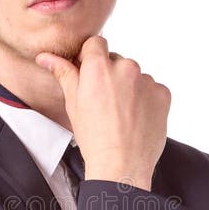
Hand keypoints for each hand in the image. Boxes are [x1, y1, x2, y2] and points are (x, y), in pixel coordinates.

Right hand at [35, 36, 170, 190]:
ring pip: (135, 76)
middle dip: (110, 75)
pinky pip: (152, 89)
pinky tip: (137, 118)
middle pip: (116, 60)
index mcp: (99, 67)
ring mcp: (147, 80)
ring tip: (122, 115)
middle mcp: (126, 67)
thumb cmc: (93, 137)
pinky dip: (146, 99)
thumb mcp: (73, 104)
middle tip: (105, 103)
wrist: (121, 166)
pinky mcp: (163, 93)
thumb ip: (63, 74)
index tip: (90, 77)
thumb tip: (45, 57)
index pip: (96, 43)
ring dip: (129, 88)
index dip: (91, 59)